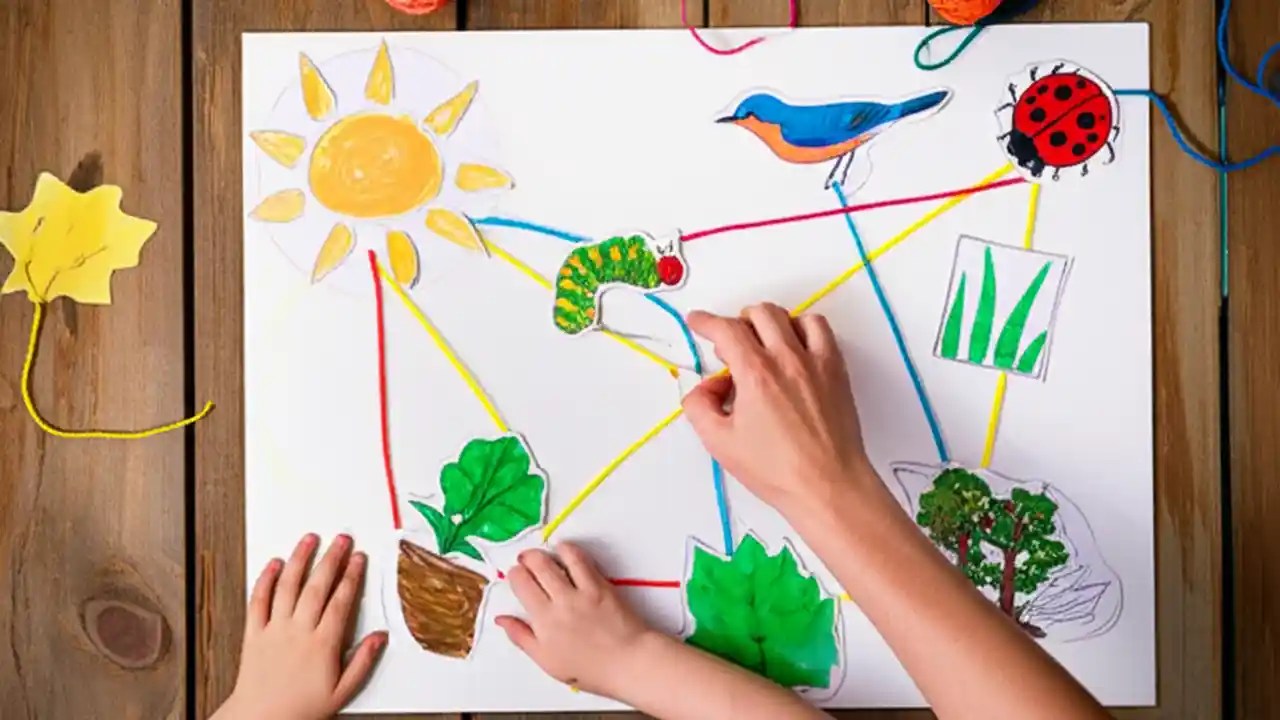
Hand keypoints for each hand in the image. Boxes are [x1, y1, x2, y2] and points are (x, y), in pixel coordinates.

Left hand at [213, 534, 386, 719]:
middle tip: (342, 539)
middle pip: (317, 586)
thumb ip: (363, 662)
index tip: (358, 559)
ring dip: (300, 559)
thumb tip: (380, 638)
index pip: (341, 600)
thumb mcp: (342, 692)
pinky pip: (258, 600)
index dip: (352, 576)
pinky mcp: (254, 633)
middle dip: (332, 558)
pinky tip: (274, 564)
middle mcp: (298, 631)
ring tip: (310, 539)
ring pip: (288, 586)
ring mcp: (274, 629)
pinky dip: (266, 579)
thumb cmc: (301, 710)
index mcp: (323, 644)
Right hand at [495, 543, 661, 698]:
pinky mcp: (600, 584)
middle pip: (536, 565)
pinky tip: (567, 553)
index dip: (515, 574)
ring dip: (547, 551)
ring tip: (546, 554)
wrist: (628, 662)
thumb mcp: (547, 661)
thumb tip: (502, 619)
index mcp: (543, 621)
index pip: (520, 583)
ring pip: (557, 557)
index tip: (517, 576)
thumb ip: (521, 636)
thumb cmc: (590, 668)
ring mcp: (581, 591)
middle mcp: (560, 601)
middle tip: (527, 561)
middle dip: (527, 558)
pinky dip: (570, 551)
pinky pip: (581, 559)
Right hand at [682, 304, 880, 517]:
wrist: (827, 485)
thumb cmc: (777, 470)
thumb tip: (702, 390)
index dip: (705, 321)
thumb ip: (699, 408)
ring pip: (790, 316)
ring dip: (770, 322)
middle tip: (730, 347)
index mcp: (756, 374)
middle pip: (759, 314)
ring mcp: (815, 362)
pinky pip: (820, 330)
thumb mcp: (720, 443)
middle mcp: (787, 359)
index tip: (698, 322)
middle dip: (737, 322)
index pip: (725, 330)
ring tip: (763, 343)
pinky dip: (803, 328)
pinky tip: (795, 347)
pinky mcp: (836, 371)